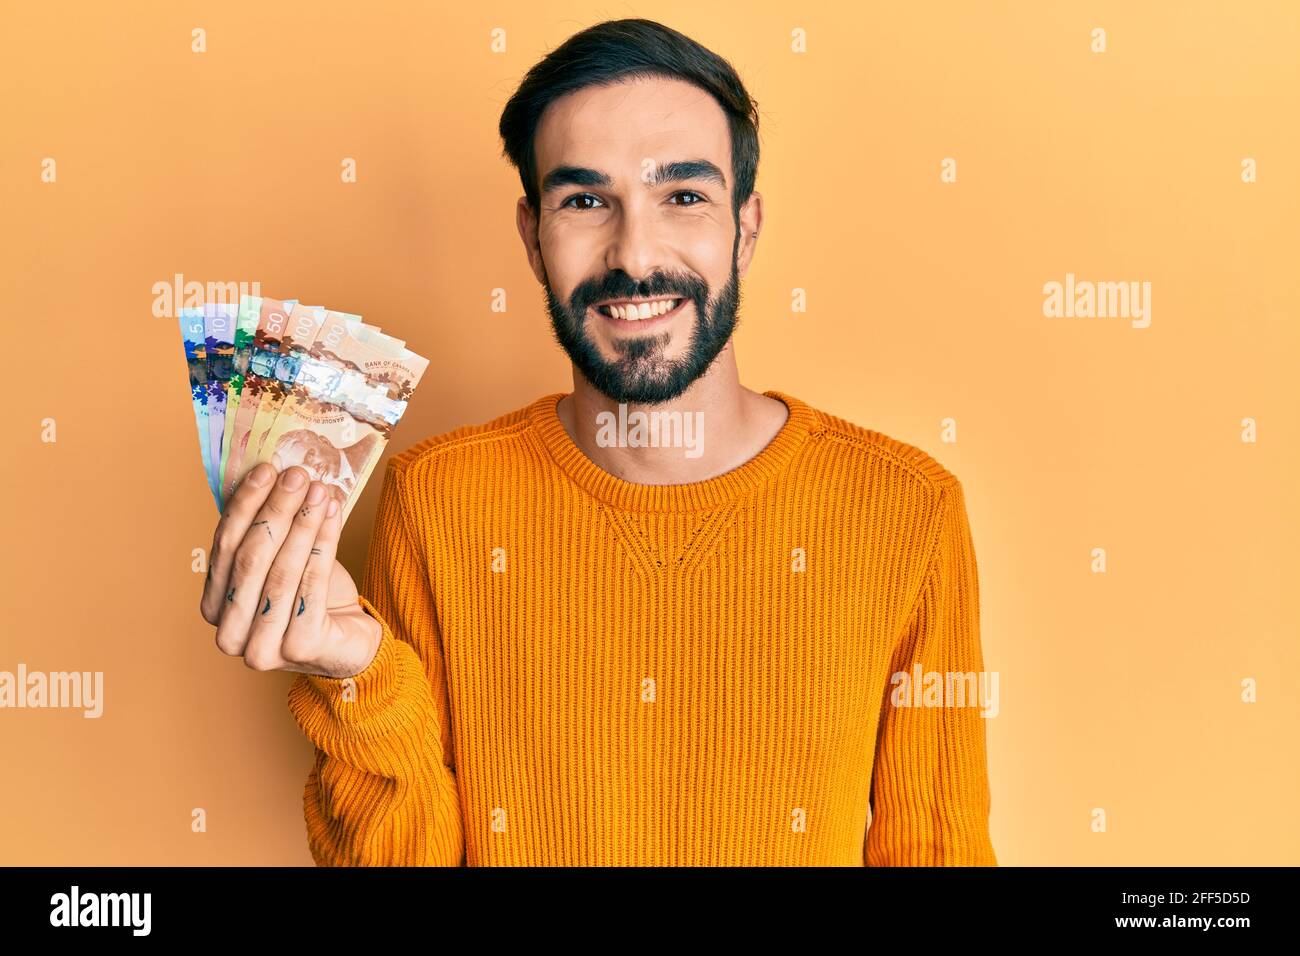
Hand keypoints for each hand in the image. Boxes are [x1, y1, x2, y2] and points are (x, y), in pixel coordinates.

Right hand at [200, 462, 381, 678]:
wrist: (348, 640)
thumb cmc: (310, 597)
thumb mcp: (282, 559)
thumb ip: (266, 529)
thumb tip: (271, 473)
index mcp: (214, 606)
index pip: (224, 546)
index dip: (245, 505)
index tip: (266, 469)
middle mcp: (229, 633)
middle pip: (251, 557)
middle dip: (276, 510)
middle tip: (298, 475)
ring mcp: (261, 647)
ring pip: (281, 571)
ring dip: (302, 523)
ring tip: (320, 490)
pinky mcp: (299, 649)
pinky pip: (311, 586)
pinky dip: (323, 544)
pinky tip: (333, 516)